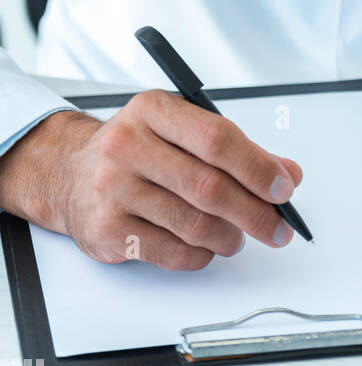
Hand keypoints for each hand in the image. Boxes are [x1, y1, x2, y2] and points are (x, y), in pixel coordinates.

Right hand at [0, 93, 302, 269]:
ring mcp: (113, 189)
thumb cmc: (137, 148)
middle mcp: (128, 146)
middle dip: (255, 212)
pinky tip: (207, 247)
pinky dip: (201, 255)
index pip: (217, 138)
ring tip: (239, 236)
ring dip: (229, 237)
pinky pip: (172, 252)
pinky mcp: (107, 230)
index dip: (258, 166)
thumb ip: (236, 149)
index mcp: (153, 110)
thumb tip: (287, 174)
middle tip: (278, 227)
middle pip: (209, 186)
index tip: (284, 187)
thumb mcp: (181, 130)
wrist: (70, 172)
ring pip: (194, 224)